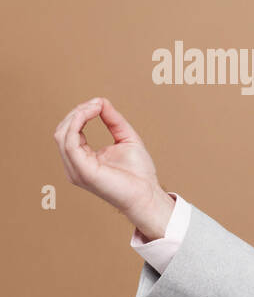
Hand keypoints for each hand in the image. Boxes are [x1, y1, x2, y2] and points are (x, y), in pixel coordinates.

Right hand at [52, 97, 174, 238]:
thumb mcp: (126, 138)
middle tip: (96, 104)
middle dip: (78, 112)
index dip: (81, 114)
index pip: (71, 131)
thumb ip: (113, 120)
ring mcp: (75, 169)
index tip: (98, 103)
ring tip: (95, 107)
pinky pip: (69, 143)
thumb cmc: (139, 173)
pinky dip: (77, 124)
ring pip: (62, 135)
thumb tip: (100, 101)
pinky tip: (91, 114)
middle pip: (62, 131)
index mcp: (83, 158)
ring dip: (77, 115)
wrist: (148, 195)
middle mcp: (74, 165)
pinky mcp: (82, 171)